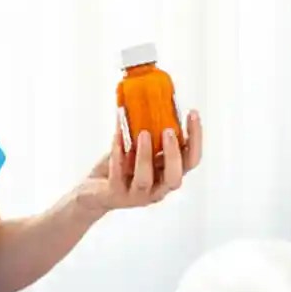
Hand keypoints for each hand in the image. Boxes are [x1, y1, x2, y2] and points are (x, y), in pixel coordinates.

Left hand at [77, 110, 201, 215]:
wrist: (95, 191)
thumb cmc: (122, 166)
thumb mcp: (139, 148)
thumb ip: (148, 131)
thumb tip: (151, 96)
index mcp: (168, 174)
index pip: (191, 160)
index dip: (196, 140)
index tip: (192, 113)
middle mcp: (157, 188)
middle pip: (175, 177)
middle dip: (174, 154)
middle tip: (169, 131)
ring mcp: (137, 195)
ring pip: (145, 180)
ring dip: (145, 156)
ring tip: (142, 133)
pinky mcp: (116, 195)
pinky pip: (117, 176)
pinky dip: (118, 154)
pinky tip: (116, 135)